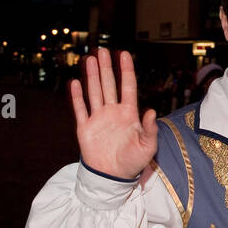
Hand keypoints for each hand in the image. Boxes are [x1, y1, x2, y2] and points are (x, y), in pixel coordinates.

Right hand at [71, 48, 157, 179]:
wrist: (113, 177)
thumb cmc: (133, 162)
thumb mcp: (148, 147)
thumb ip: (150, 129)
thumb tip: (152, 111)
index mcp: (129, 114)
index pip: (128, 87)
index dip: (126, 70)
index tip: (123, 54)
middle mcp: (113, 112)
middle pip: (109, 85)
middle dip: (106, 67)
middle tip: (102, 50)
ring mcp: (98, 118)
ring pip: (94, 92)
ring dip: (92, 76)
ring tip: (90, 59)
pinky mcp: (85, 128)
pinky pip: (80, 109)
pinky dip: (77, 96)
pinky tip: (75, 82)